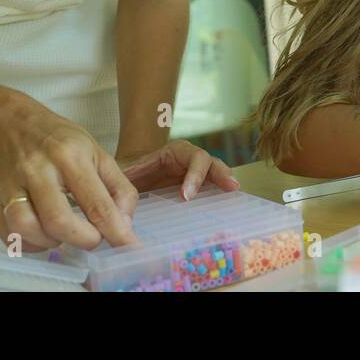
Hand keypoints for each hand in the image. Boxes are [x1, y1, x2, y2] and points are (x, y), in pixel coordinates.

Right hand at [0, 99, 138, 252]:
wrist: (10, 126)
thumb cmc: (59, 141)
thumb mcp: (97, 153)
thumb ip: (118, 188)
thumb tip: (124, 225)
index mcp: (70, 156)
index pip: (95, 202)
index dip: (114, 231)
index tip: (128, 246)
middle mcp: (37, 170)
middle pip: (58, 220)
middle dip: (83, 239)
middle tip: (93, 238)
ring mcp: (10, 186)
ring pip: (26, 228)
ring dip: (51, 242)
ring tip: (63, 233)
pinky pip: (10, 236)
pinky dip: (31, 243)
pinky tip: (43, 233)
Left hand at [117, 140, 240, 199]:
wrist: (136, 179)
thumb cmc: (134, 172)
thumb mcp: (130, 170)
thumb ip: (129, 173)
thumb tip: (124, 181)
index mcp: (177, 152)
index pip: (195, 158)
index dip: (195, 175)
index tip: (186, 197)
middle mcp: (193, 161)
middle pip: (212, 163)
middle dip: (221, 174)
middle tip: (230, 187)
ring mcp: (200, 174)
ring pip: (218, 174)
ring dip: (227, 182)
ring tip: (235, 193)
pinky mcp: (202, 188)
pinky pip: (215, 189)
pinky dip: (223, 196)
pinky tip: (229, 206)